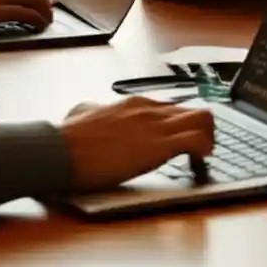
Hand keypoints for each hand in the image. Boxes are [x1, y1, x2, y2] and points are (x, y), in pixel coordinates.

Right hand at [62, 97, 214, 191]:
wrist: (57, 151)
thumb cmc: (66, 139)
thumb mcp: (82, 114)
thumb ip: (92, 112)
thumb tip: (86, 113)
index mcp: (133, 103)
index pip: (172, 107)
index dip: (181, 125)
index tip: (180, 138)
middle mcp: (149, 110)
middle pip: (193, 111)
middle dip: (202, 131)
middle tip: (198, 151)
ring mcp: (156, 126)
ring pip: (203, 119)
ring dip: (209, 138)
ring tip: (202, 156)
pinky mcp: (158, 146)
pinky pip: (196, 141)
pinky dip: (204, 151)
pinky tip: (199, 162)